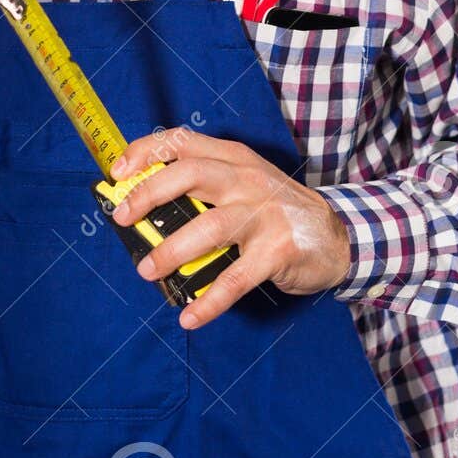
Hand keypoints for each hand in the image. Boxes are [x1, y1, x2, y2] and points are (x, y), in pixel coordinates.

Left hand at [110, 130, 352, 327]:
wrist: (341, 236)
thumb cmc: (276, 211)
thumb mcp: (244, 184)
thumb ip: (202, 189)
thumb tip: (141, 209)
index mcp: (233, 158)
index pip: (183, 141)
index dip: (146, 151)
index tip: (116, 171)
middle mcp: (247, 179)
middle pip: (191, 174)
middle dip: (149, 194)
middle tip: (123, 217)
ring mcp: (264, 214)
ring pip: (209, 226)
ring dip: (172, 251)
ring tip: (147, 271)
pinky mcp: (279, 250)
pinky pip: (236, 279)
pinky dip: (209, 300)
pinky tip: (190, 315)